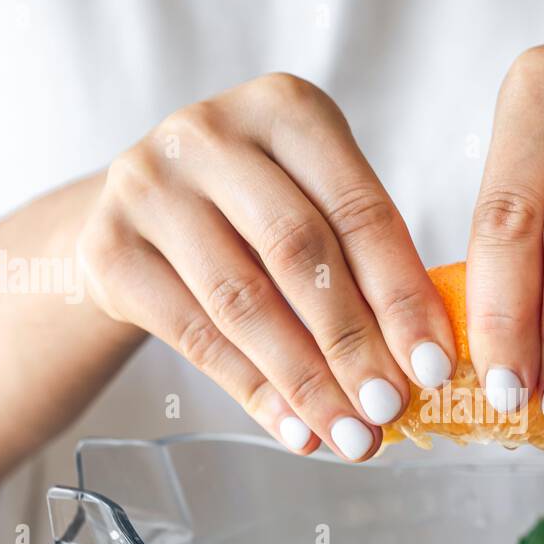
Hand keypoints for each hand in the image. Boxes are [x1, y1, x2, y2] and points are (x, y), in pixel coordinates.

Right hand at [78, 74, 455, 459]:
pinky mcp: (108, 248)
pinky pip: (195, 335)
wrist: (137, 217)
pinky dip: (254, 392)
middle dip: (355, 344)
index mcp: (286, 108)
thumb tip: (421, 367)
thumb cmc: (254, 214)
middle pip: (300, 252)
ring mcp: (148, 186)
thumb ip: (365, 268)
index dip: (402, 295)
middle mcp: (210, 132)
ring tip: (352, 435)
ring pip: (244, 301)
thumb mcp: (313, 206)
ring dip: (307, 381)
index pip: (359, 210)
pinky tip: (296, 430)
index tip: (435, 366)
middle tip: (392, 408)